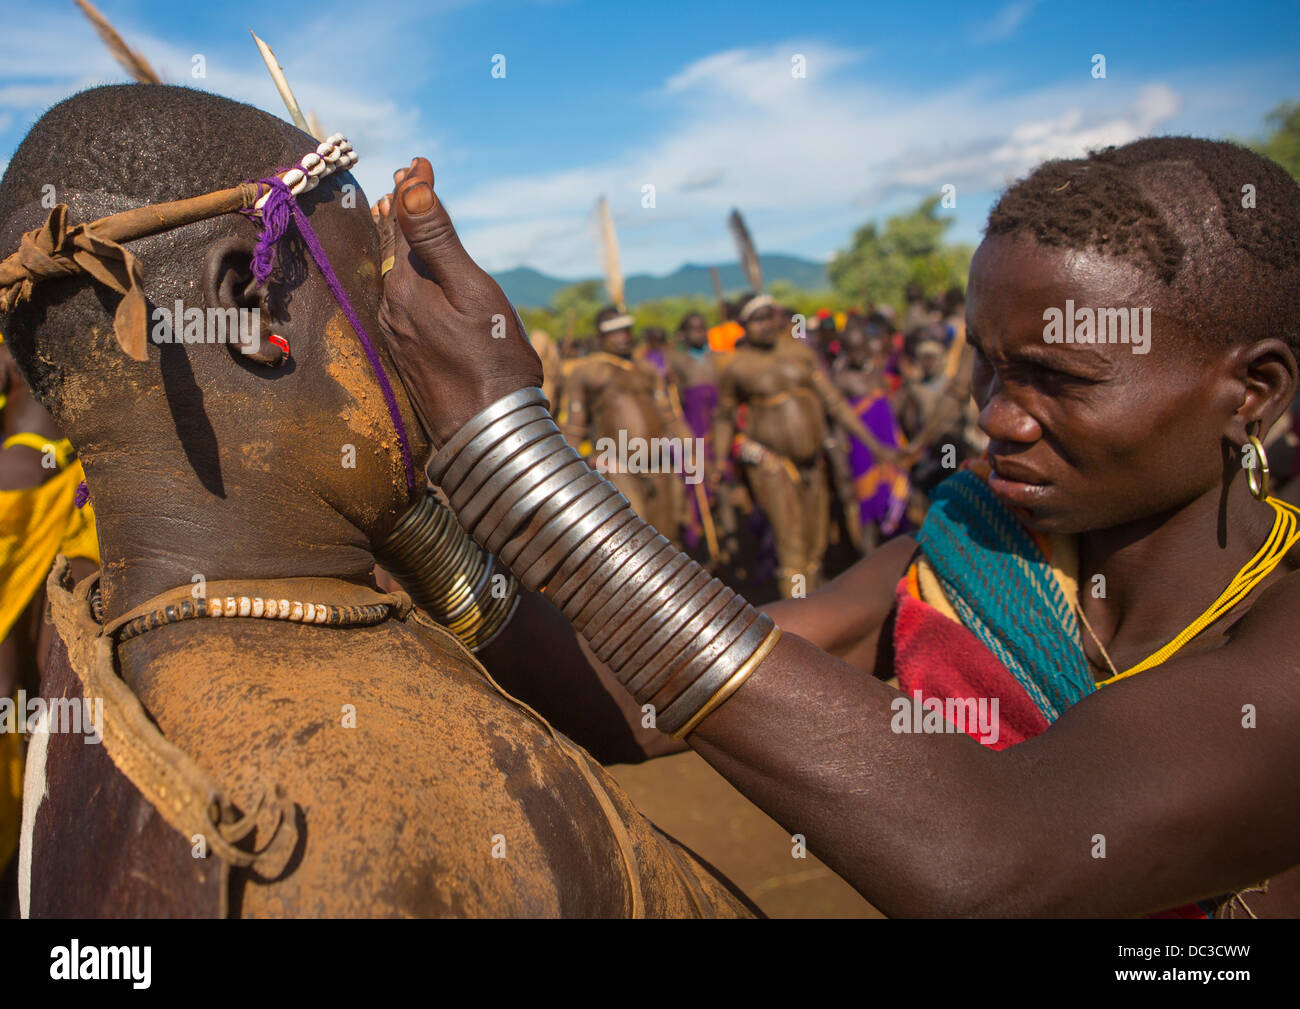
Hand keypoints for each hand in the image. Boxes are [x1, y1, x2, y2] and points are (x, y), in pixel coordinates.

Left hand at [377, 158, 542, 445]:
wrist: (488, 434)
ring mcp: (397, 335)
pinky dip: (404, 275)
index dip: (411, 189)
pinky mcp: (407, 356)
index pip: (402, 223)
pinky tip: (410, 276)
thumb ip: (439, 241)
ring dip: (399, 242)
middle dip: (400, 210)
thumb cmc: (492, 361)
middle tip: (407, 178)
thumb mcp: (473, 292)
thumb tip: (410, 189)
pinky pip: (400, 301)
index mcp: (406, 287)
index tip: (419, 161)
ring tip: (399, 215)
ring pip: (393, 275)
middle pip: (392, 247)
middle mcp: (392, 309)